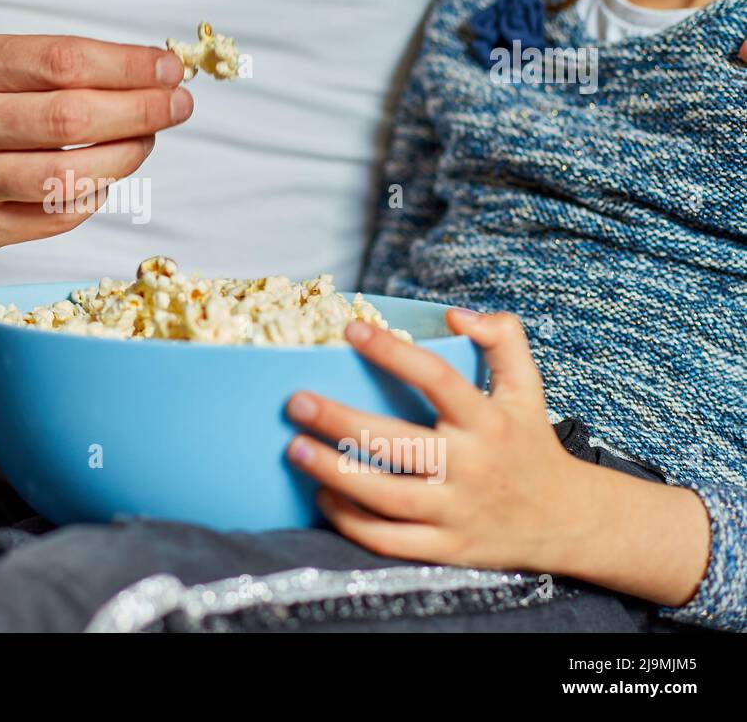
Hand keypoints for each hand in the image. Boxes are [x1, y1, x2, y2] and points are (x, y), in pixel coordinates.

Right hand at [0, 35, 187, 251]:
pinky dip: (97, 192)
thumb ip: (73, 66)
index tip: (170, 68)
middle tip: (179, 106)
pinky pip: (61, 215)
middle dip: (140, 111)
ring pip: (69, 176)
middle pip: (69, 120)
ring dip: (127, 156)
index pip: (61, 62)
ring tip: (147, 138)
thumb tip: (161, 76)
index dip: (126, 66)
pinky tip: (104, 173)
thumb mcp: (7, 63)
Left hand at [285, 310, 711, 605]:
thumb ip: (503, 339)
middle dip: (339, 421)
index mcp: (489, 421)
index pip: (437, 379)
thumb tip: (455, 314)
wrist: (567, 522)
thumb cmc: (531, 445)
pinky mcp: (446, 548)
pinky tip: (323, 496)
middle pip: (397, 444)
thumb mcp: (528, 388)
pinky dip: (350, 522)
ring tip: (294, 448)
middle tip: (295, 402)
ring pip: (385, 497)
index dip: (392, 353)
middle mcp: (472, 467)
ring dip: (334, 473)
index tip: (350, 330)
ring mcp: (457, 512)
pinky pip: (389, 540)